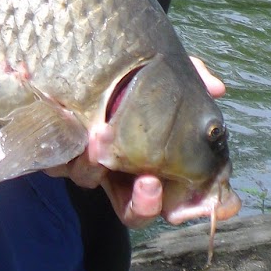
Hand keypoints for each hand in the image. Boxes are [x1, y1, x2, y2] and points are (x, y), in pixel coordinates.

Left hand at [51, 55, 225, 227]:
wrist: (78, 58)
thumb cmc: (130, 73)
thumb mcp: (162, 70)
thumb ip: (192, 77)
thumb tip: (217, 87)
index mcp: (151, 165)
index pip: (166, 204)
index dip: (170, 206)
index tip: (167, 192)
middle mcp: (120, 174)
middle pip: (133, 212)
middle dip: (143, 203)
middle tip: (147, 180)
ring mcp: (84, 164)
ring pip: (88, 181)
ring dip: (93, 163)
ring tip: (98, 133)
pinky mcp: (53, 150)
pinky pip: (53, 158)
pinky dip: (55, 138)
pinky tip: (60, 113)